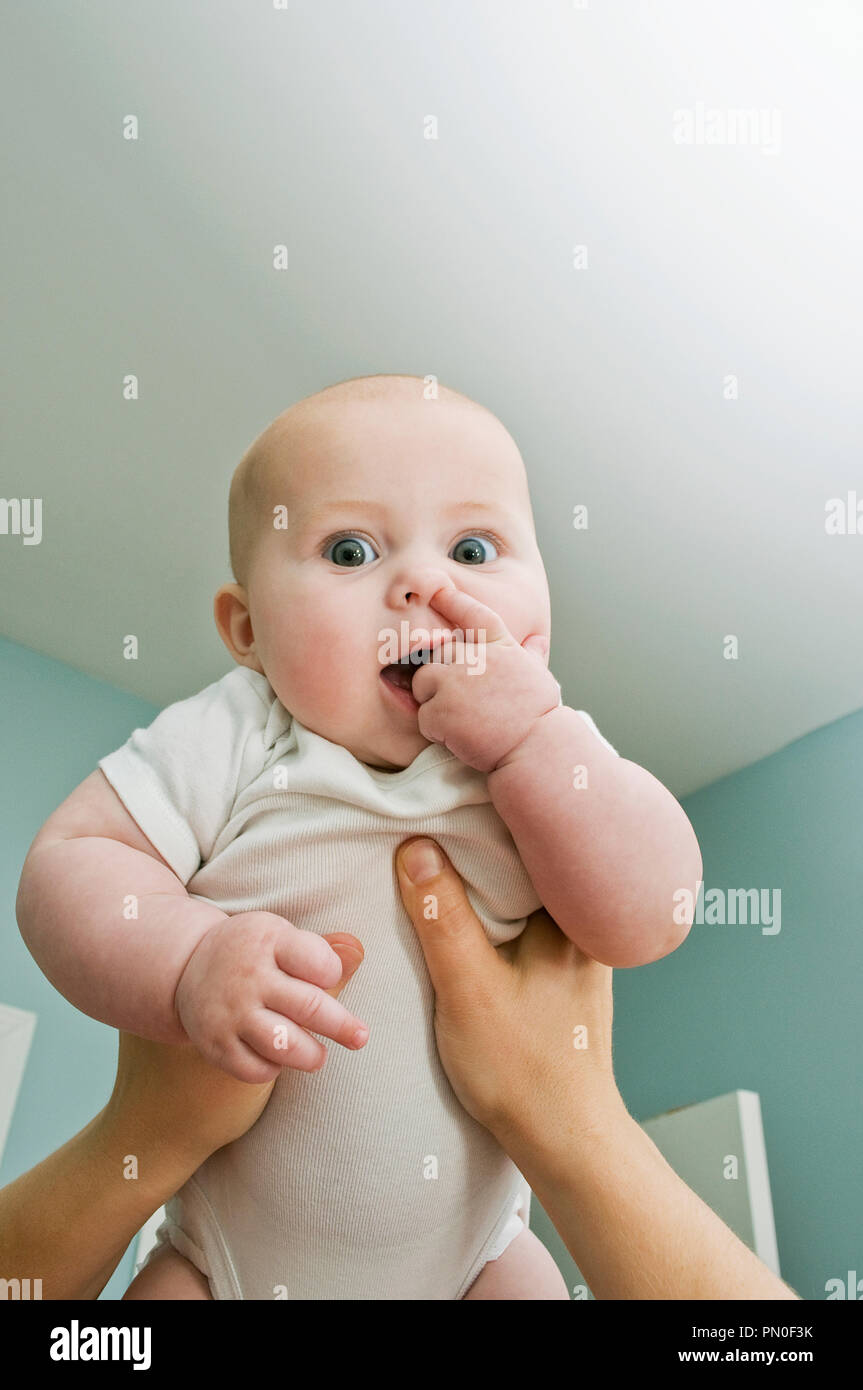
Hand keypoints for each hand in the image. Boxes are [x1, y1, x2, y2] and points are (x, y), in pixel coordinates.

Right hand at [174, 912, 368, 1083]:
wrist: (185, 965)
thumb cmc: (253, 952)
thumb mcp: (281, 936)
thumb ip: (321, 949)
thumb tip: (358, 951)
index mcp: (268, 941)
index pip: (319, 963)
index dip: (332, 974)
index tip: (328, 979)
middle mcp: (249, 977)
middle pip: (310, 1007)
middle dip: (342, 1027)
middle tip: (359, 1037)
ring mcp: (230, 1012)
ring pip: (284, 1045)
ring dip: (311, 1055)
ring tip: (318, 1055)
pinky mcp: (216, 1044)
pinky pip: (256, 1070)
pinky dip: (274, 1069)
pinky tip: (278, 1057)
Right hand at [393, 836, 619, 1143]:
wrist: (565, 1140)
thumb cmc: (525, 1070)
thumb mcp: (468, 988)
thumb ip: (441, 916)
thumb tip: (416, 846)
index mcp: (572, 915)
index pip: (531, 837)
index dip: (485, 811)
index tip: (443, 793)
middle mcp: (584, 924)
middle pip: (527, 860)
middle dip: (481, 840)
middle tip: (433, 814)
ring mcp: (577, 950)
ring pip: (525, 892)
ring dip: (486, 878)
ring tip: (441, 851)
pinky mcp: (562, 974)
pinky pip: (525, 921)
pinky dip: (495, 910)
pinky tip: (465, 912)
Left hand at [411, 582, 560, 772]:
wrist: (535, 748)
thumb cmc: (538, 717)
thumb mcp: (538, 676)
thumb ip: (530, 656)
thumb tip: (537, 643)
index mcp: (501, 646)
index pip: (474, 614)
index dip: (454, 599)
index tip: (438, 587)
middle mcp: (475, 657)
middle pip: (438, 654)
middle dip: (443, 676)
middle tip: (465, 703)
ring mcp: (455, 681)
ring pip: (423, 683)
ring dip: (436, 703)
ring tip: (464, 720)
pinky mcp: (440, 709)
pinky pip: (423, 716)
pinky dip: (436, 730)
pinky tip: (460, 736)